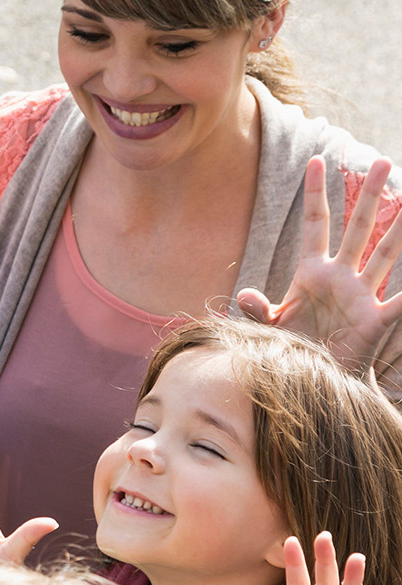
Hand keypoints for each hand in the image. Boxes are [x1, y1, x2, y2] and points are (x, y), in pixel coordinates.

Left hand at [237, 156, 401, 367]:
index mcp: (313, 271)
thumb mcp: (269, 326)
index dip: (317, 193)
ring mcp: (361, 295)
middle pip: (358, 227)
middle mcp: (341, 276)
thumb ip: (257, 308)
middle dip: (370, 195)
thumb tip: (244, 294)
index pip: (317, 223)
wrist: (312, 377)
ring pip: (385, 253)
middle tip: (385, 161)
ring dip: (400, 228)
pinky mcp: (375, 320)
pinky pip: (401, 301)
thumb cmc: (292, 348)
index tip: (315, 161)